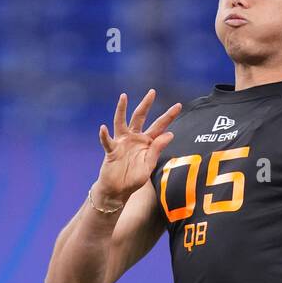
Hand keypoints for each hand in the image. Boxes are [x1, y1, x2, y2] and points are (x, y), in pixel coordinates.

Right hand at [95, 89, 181, 203]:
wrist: (118, 191)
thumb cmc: (133, 180)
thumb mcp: (149, 166)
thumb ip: (157, 150)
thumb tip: (169, 134)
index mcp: (147, 143)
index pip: (159, 126)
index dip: (168, 116)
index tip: (179, 105)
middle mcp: (134, 138)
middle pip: (140, 117)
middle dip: (146, 104)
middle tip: (152, 91)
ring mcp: (121, 142)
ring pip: (121, 122)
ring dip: (121, 109)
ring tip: (123, 97)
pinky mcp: (111, 150)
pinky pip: (107, 141)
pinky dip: (104, 135)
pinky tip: (103, 128)